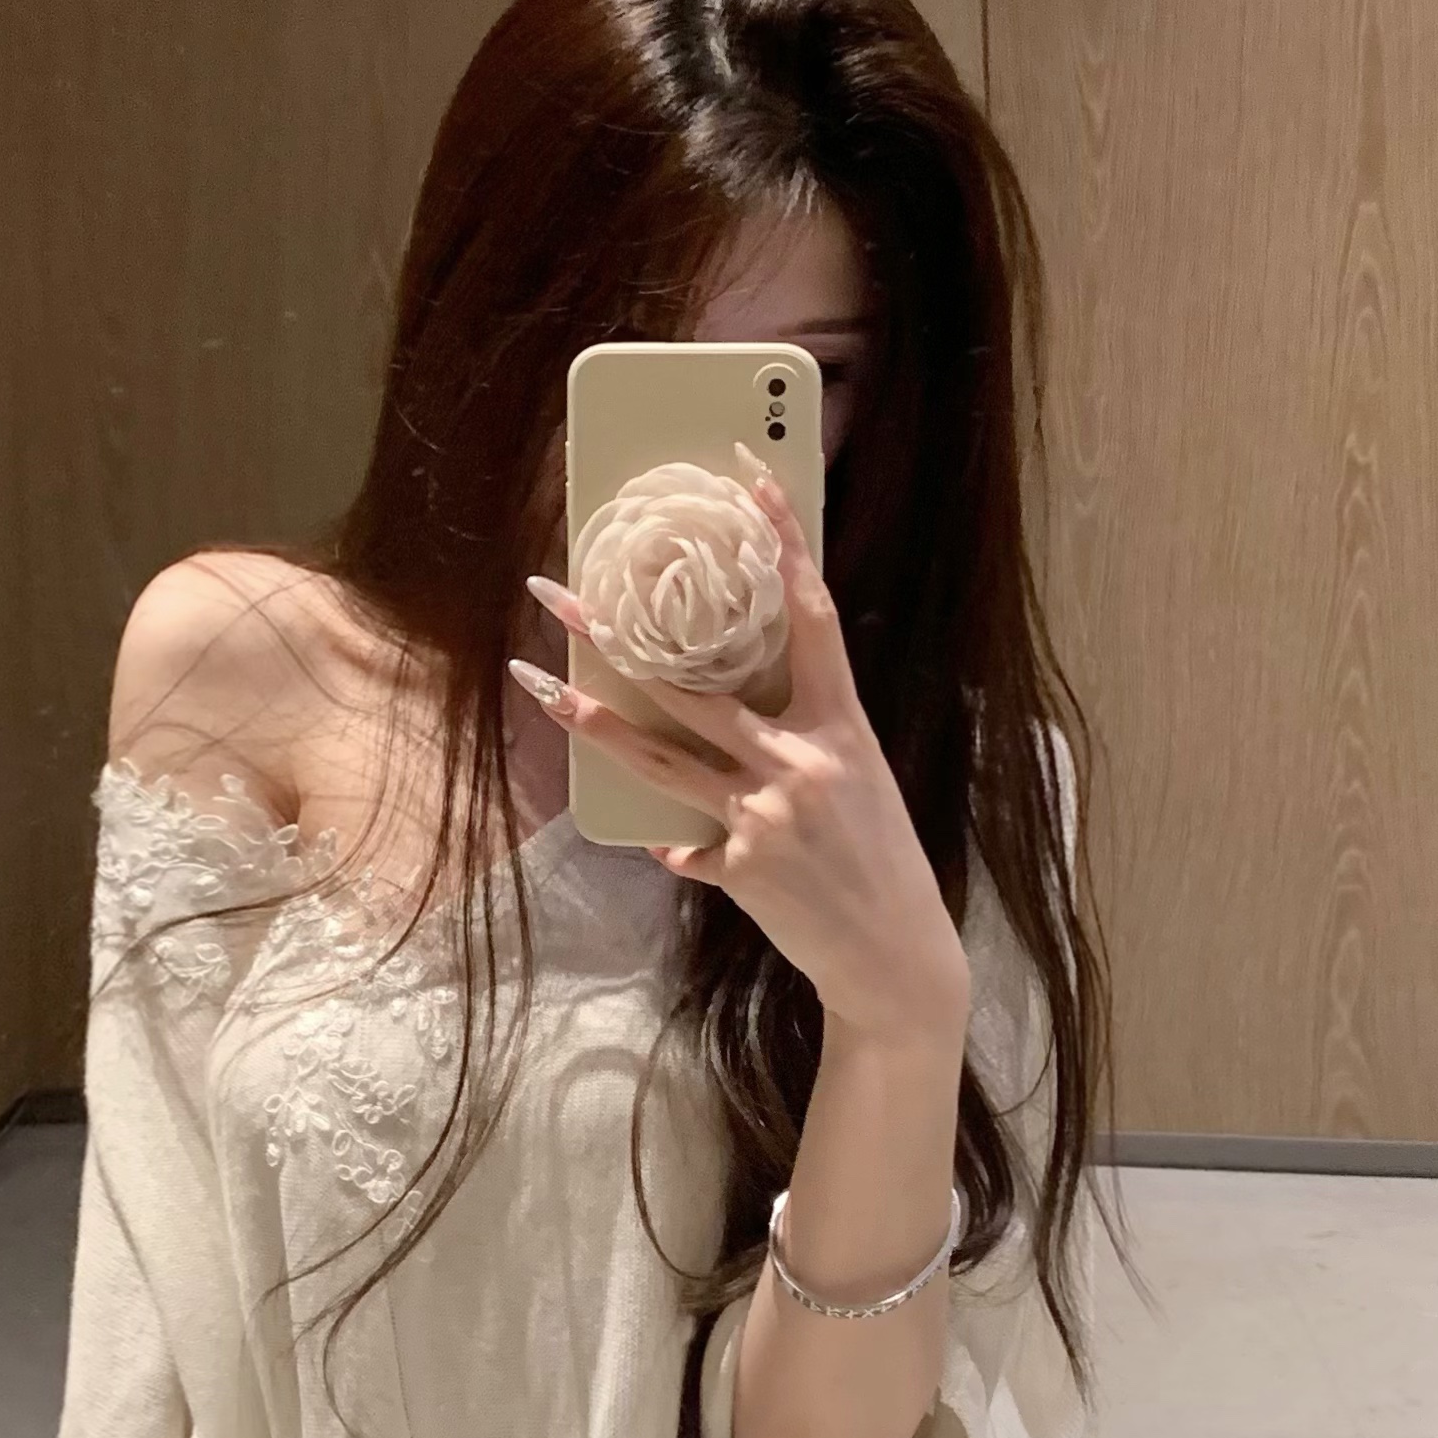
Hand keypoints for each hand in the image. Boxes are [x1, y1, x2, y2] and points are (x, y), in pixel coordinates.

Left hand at [519, 446, 968, 1048]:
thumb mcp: (857, 782)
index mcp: (842, 725)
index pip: (809, 613)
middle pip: (692, 686)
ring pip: (660, 758)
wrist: (897, 958)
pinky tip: (671, 852)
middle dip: (619, 637)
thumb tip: (734, 720)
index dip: (781, 542)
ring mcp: (767, 814)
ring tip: (540, 683)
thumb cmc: (880, 862)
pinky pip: (685, 847)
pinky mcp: (741, 867)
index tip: (749, 479)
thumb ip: (800, 741)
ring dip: (594, 721)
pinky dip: (679, 847)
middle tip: (562, 594)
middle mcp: (802, 760)